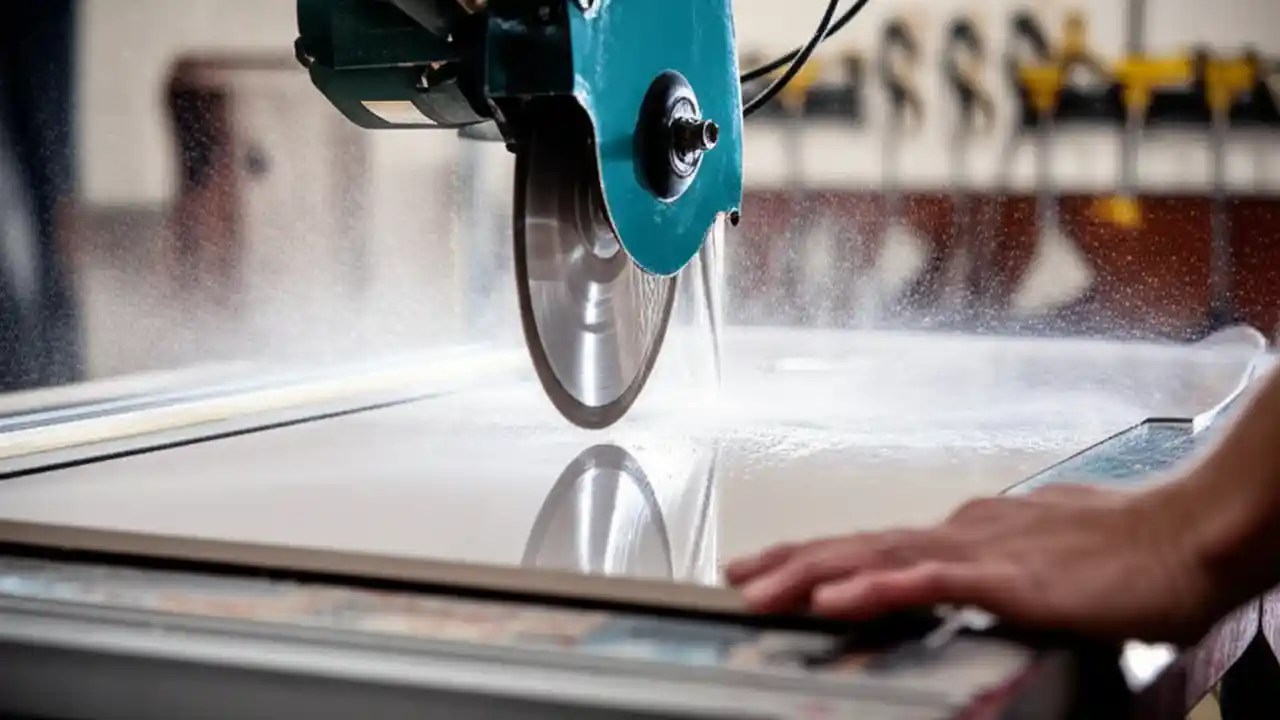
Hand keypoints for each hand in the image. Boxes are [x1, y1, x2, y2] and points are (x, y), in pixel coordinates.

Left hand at [725, 484, 1227, 643]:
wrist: (1186, 539)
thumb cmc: (1125, 549)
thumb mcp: (1040, 559)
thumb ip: (991, 565)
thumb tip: (963, 573)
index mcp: (968, 531)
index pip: (876, 542)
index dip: (818, 554)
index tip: (770, 566)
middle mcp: (961, 531)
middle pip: (860, 543)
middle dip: (793, 561)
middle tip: (737, 577)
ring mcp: (980, 549)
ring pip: (878, 556)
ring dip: (814, 573)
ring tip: (759, 590)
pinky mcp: (1007, 576)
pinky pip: (928, 581)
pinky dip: (876, 586)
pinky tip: (837, 598)